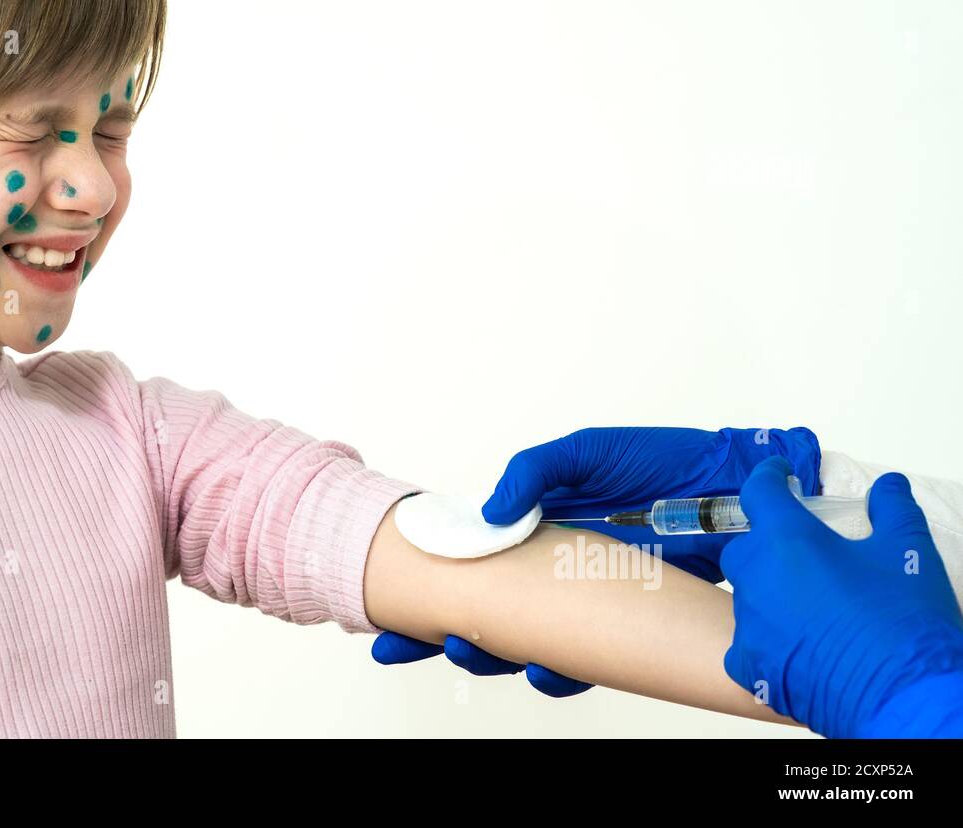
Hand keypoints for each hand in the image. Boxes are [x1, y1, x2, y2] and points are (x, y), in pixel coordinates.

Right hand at [375, 426, 821, 696]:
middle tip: (400, 646)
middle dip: (434, 637)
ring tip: (464, 649)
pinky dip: (559, 670)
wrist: (738, 485)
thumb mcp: (588, 451)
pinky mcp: (625, 623)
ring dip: (490, 654)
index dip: (424, 590)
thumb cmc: (666, 460)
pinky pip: (585, 658)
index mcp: (533, 528)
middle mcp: (553, 570)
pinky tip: (542, 668)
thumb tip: (487, 514)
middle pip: (483, 613)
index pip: (467, 563)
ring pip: (524, 642)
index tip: (383, 615)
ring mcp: (586, 600)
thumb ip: (533, 474)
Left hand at [721, 456, 962, 736]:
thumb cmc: (906, 621)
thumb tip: (889, 485)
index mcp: (788, 540)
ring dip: (771, 595)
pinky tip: (798, 647)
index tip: (778, 473)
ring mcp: (748, 623)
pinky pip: (745, 643)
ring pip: (747, 596)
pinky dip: (766, 641)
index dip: (769, 477)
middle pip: (747, 548)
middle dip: (771, 547)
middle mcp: (757, 576)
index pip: (760, 491)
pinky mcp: (748, 664)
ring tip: (814, 608)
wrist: (905, 697)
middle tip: (809, 557)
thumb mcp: (908, 553)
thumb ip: (893, 510)